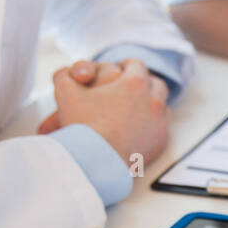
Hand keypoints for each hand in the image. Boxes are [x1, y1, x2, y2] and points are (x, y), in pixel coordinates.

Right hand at [37, 59, 166, 133]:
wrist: (94, 162)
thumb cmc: (80, 126)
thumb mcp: (65, 93)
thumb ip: (66, 75)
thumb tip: (67, 73)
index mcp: (135, 83)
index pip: (136, 65)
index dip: (127, 66)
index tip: (121, 69)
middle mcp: (153, 101)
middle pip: (155, 84)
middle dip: (144, 83)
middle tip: (132, 87)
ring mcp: (159, 124)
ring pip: (162, 106)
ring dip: (151, 103)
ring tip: (137, 107)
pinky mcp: (160, 143)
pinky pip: (161, 129)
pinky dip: (153, 126)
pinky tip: (140, 128)